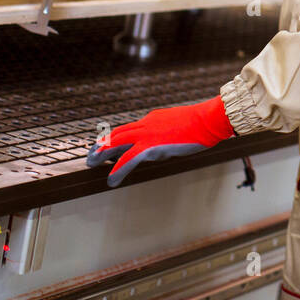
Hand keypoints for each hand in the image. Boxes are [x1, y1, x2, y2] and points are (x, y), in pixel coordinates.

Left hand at [87, 96, 235, 186]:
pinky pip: (128, 159)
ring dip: (102, 155)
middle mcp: (146, 124)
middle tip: (91, 154)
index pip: (129, 129)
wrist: (208, 120)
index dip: (116, 138)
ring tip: (91, 164)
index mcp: (153, 119)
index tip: (106, 146)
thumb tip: (164, 146)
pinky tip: (111, 180)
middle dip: (102, 144)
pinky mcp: (151, 146)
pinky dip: (118, 169)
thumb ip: (168, 135)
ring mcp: (147, 134)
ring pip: (117, 143)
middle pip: (118, 133)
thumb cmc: (202, 124)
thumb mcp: (181, 127)